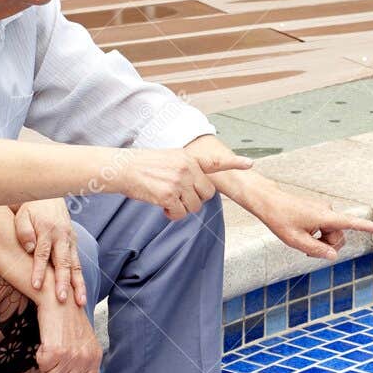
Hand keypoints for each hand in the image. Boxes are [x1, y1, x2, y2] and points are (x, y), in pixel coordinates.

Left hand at [14, 198, 85, 305]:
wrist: (48, 196)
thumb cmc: (31, 210)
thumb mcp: (22, 216)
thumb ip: (24, 232)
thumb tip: (30, 249)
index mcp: (48, 230)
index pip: (42, 254)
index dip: (39, 271)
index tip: (36, 286)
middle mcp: (62, 237)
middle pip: (63, 263)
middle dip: (63, 282)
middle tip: (61, 299)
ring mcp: (71, 241)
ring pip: (76, 266)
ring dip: (78, 285)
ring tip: (80, 302)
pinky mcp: (74, 245)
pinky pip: (78, 265)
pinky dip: (80, 280)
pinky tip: (81, 295)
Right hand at [35, 294, 101, 372]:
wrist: (59, 300)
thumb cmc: (67, 322)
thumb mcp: (82, 344)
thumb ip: (79, 366)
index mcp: (95, 357)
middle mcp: (86, 358)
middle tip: (51, 363)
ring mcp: (72, 356)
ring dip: (46, 366)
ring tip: (50, 348)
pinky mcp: (57, 351)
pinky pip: (43, 367)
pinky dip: (40, 357)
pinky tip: (45, 344)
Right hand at [118, 145, 251, 218]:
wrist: (122, 168)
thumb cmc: (142, 166)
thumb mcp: (168, 159)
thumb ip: (186, 169)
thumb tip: (197, 188)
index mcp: (188, 158)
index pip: (215, 162)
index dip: (234, 163)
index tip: (250, 163)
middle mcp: (187, 168)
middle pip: (207, 193)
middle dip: (195, 199)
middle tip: (178, 197)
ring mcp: (179, 181)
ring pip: (195, 206)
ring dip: (182, 208)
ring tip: (167, 200)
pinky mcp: (169, 194)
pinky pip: (180, 214)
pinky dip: (172, 215)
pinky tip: (162, 208)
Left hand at [251, 186, 372, 259]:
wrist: (269, 202)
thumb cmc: (280, 220)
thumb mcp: (296, 241)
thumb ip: (316, 250)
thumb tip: (334, 257)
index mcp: (324, 217)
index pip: (351, 224)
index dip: (367, 228)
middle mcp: (327, 211)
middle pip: (338, 237)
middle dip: (328, 246)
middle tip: (308, 250)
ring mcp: (324, 211)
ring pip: (332, 234)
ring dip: (321, 242)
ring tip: (303, 242)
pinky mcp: (319, 212)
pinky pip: (325, 229)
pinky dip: (318, 236)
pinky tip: (305, 235)